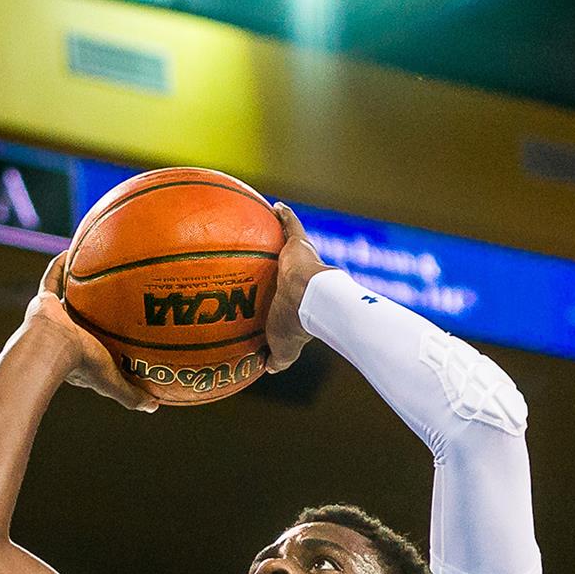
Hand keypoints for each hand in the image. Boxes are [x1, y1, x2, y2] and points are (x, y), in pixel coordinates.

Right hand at [23, 253, 157, 412]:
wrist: (50, 351)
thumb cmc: (82, 366)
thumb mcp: (112, 381)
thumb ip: (131, 394)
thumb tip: (155, 406)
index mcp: (76, 352)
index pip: (90, 343)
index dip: (102, 336)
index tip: (116, 327)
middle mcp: (63, 333)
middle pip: (78, 316)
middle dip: (88, 307)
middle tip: (104, 294)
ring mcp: (51, 316)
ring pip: (64, 296)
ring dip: (75, 283)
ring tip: (89, 266)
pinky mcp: (42, 301)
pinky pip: (52, 278)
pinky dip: (60, 265)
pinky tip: (72, 250)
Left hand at [264, 202, 336, 372]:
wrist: (309, 300)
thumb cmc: (296, 324)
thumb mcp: (283, 347)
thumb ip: (278, 358)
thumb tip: (267, 368)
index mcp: (299, 302)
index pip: (292, 299)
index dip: (287, 298)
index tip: (279, 299)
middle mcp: (302, 279)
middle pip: (292, 270)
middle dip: (286, 266)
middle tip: (271, 263)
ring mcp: (301, 261)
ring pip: (291, 245)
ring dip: (283, 236)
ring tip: (265, 227)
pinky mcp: (299, 245)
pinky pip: (291, 225)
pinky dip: (284, 215)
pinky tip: (274, 205)